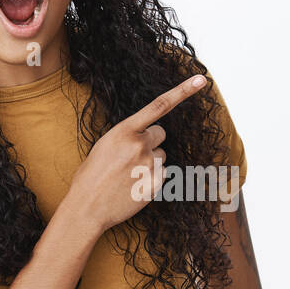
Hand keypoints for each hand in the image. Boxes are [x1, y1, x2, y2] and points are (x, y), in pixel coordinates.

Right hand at [64, 73, 208, 235]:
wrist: (87, 207)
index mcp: (124, 130)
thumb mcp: (104, 146)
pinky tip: (135, 186)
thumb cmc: (91, 177)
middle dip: (151, 142)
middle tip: (132, 157)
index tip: (201, 81)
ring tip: (129, 175)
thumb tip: (144, 136)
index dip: (183, 91)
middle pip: (161, 134)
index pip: (159, 105)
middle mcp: (140, 144)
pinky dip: (152, 179)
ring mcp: (150, 164)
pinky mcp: (156, 183)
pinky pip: (163, 174)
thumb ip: (126, 136)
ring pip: (161, 156)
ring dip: (150, 163)